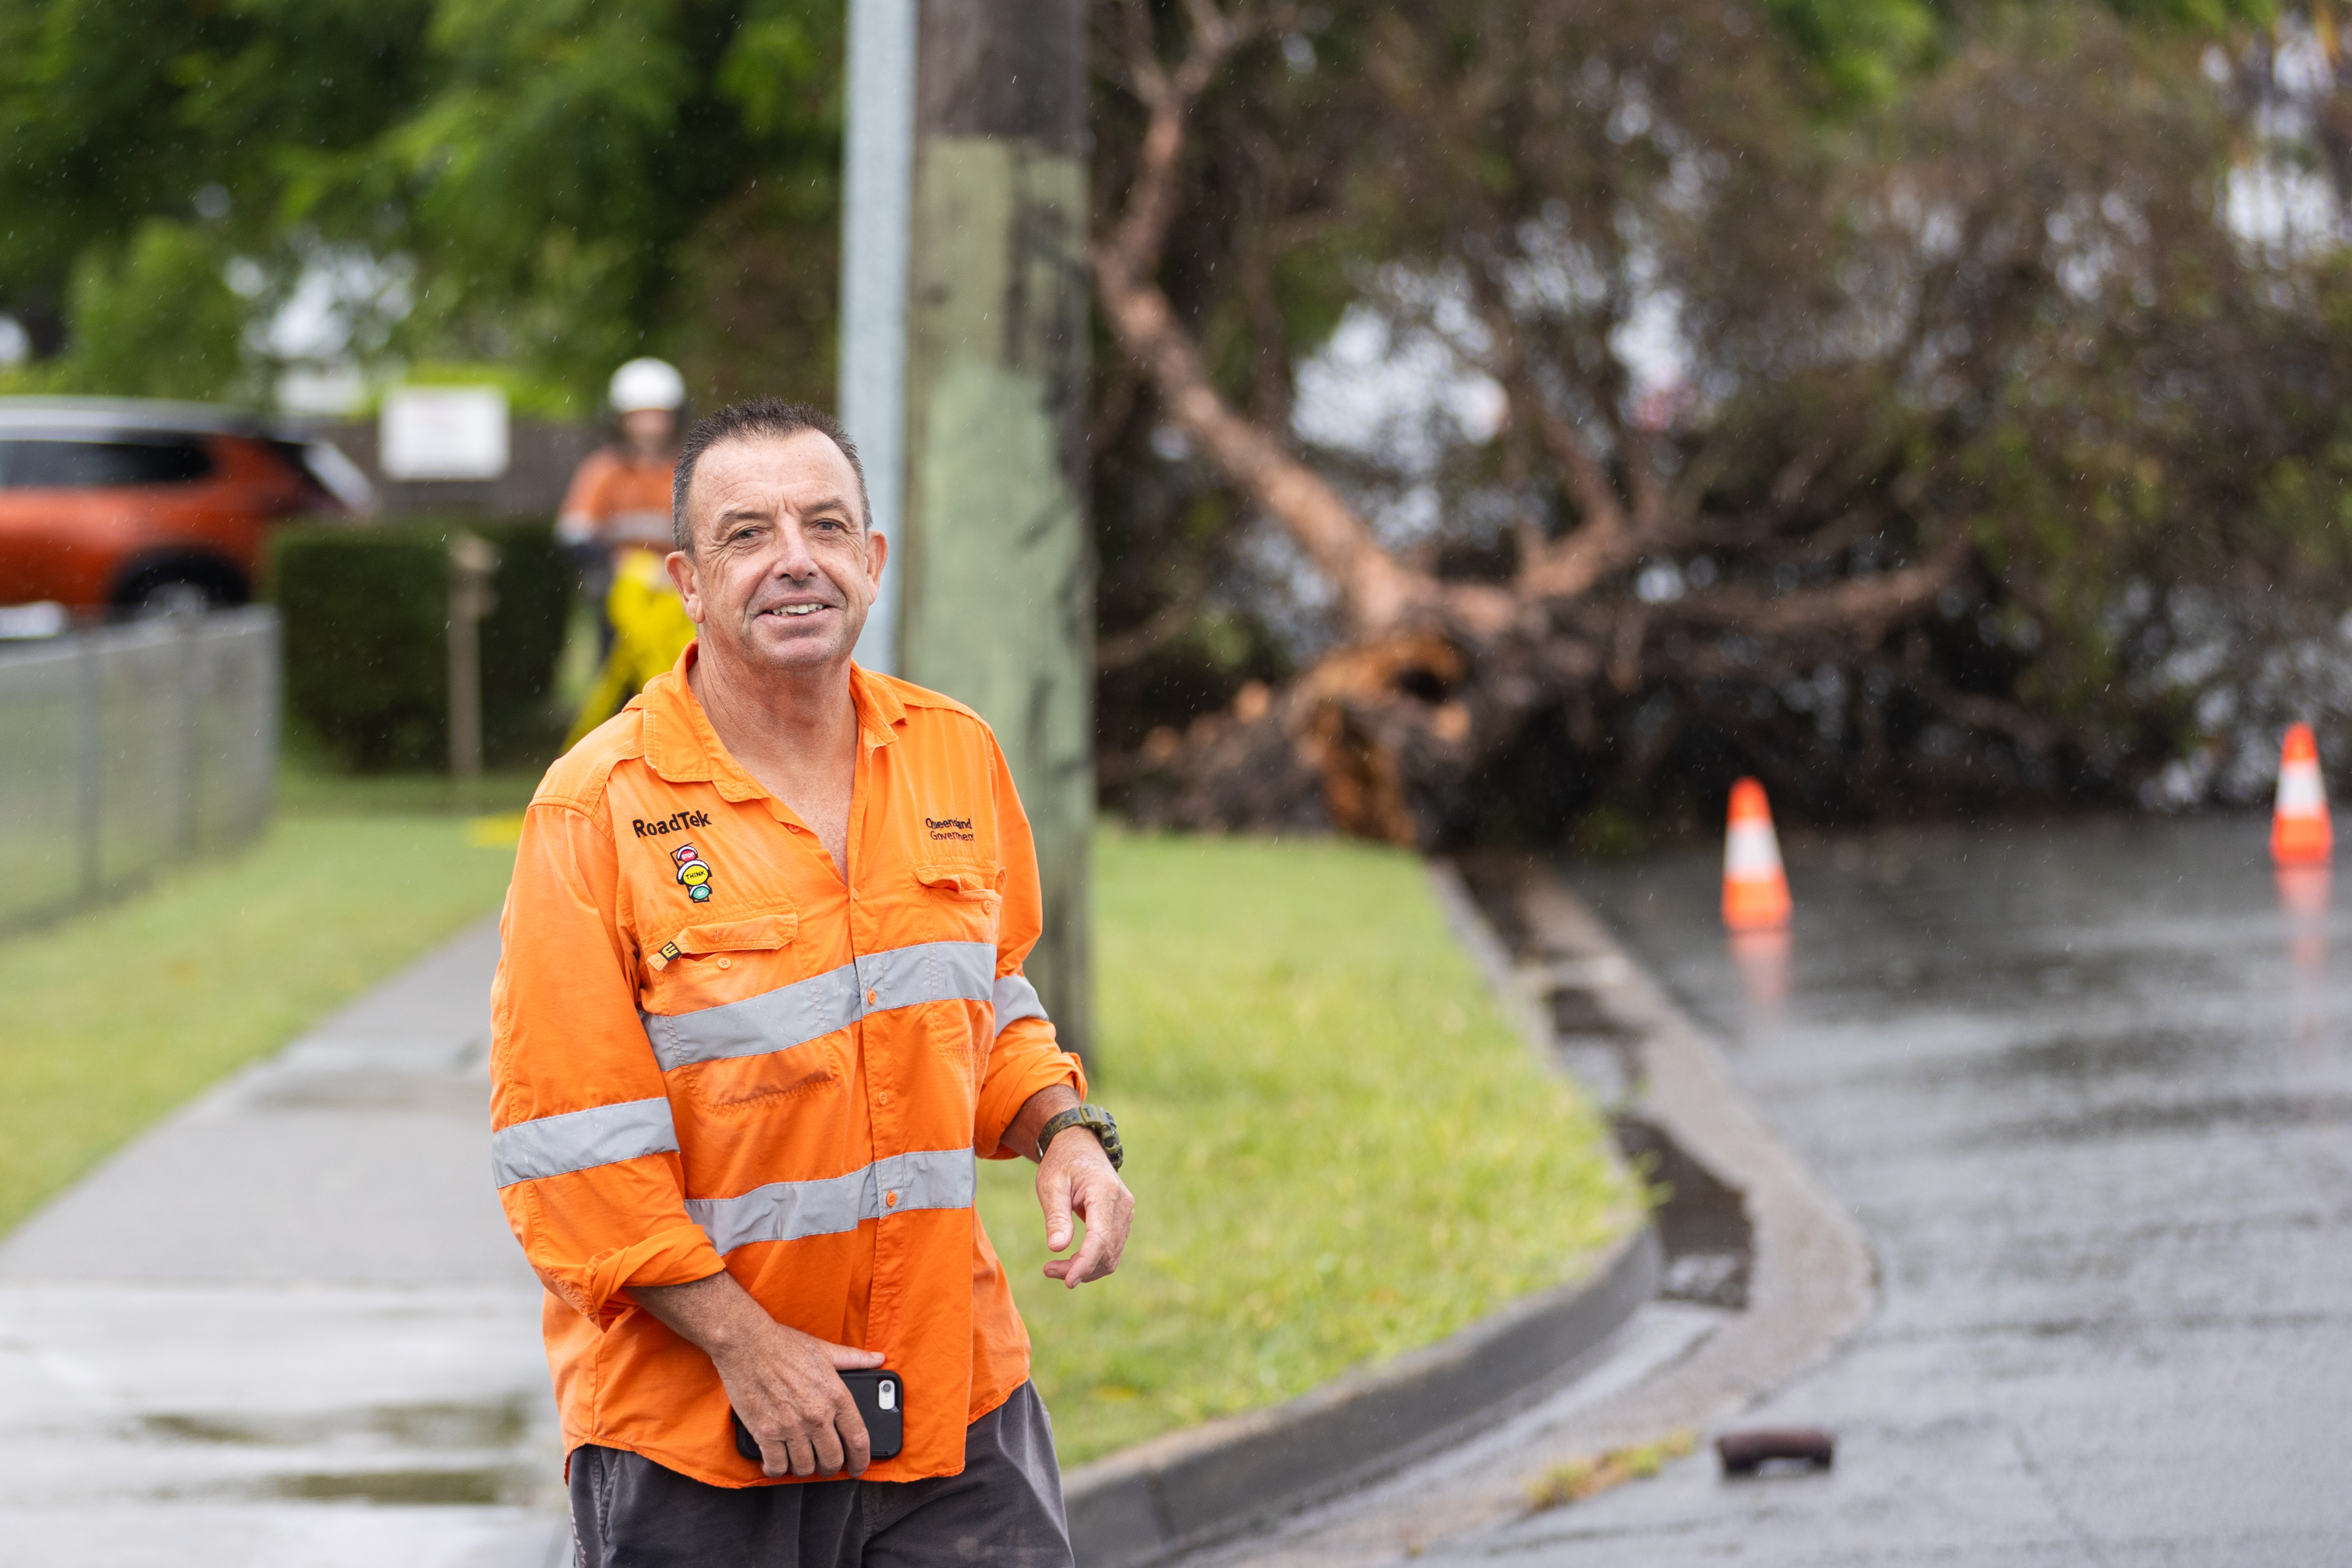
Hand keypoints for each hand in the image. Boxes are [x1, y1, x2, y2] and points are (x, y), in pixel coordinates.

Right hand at [715, 1322, 885, 1477]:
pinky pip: (776, 1466)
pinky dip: (777, 1470)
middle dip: (831, 1468)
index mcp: (836, 1396)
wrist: (746, 1343)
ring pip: (805, 1467)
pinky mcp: (765, 1433)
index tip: (858, 1468)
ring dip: (805, 1469)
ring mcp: (791, 1426)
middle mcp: (816, 1415)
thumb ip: (854, 1359)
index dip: (862, 1461)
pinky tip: (776, 1464)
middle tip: (826, 1465)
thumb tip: (878, 1359)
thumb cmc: (784, 1345)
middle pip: (832, 1459)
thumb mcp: (825, 1350)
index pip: (858, 1440)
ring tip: (801, 1461)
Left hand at [1037, 1127, 1134, 1287]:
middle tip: (1048, 1270)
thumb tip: (1057, 1248)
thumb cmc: (1062, 1164)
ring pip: (1112, 1256)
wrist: (1080, 1147)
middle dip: (1080, 1269)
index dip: (1085, 1263)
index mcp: (1104, 1191)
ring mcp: (1126, 1213)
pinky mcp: (1123, 1220)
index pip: (1100, 1237)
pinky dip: (1093, 1261)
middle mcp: (1122, 1204)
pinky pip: (1111, 1250)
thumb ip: (1056, 1216)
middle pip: (1107, 1251)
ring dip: (1086, 1269)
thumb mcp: (1051, 1185)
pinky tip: (1071, 1261)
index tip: (1068, 1281)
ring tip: (1054, 1268)